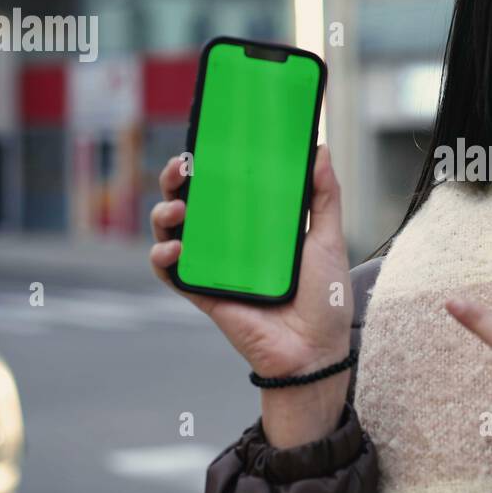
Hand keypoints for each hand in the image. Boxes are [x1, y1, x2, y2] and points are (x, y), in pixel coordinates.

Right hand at [149, 144, 353, 379]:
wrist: (316, 350)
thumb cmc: (325, 297)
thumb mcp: (328, 239)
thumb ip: (325, 196)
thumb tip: (319, 151)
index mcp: (257, 225)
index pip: (225, 187)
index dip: (210, 164)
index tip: (205, 142)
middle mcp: (230, 242)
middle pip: (192, 203)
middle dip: (177, 180)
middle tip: (183, 166)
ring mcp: (213, 267)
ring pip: (172, 233)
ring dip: (164, 214)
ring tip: (178, 209)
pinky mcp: (203, 294)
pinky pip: (171, 273)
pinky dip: (162, 258)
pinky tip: (172, 249)